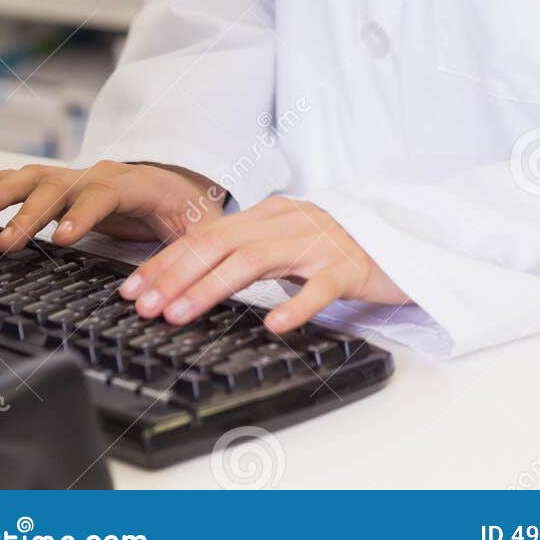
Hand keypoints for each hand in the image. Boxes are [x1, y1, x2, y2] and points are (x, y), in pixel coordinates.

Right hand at [0, 159, 227, 251]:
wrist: (184, 187)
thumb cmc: (190, 212)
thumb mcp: (202, 230)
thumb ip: (190, 252)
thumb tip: (170, 285)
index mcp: (138, 185)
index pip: (106, 194)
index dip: (82, 214)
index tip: (62, 237)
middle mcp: (103, 175)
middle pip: (63, 186)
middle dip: (31, 212)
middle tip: (7, 240)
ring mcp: (80, 178)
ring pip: (39, 177)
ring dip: (6, 191)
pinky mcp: (63, 186)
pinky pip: (26, 179)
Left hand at [116, 194, 410, 332]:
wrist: (405, 243)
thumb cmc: (342, 250)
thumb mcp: (289, 245)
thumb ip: (250, 254)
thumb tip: (195, 282)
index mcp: (271, 215)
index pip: (207, 235)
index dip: (167, 261)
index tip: (135, 288)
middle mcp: (289, 222)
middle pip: (221, 243)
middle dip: (175, 274)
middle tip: (144, 304)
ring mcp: (320, 243)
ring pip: (256, 260)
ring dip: (212, 287)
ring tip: (181, 313)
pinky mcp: (349, 268)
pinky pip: (320, 287)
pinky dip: (295, 304)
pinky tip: (274, 324)